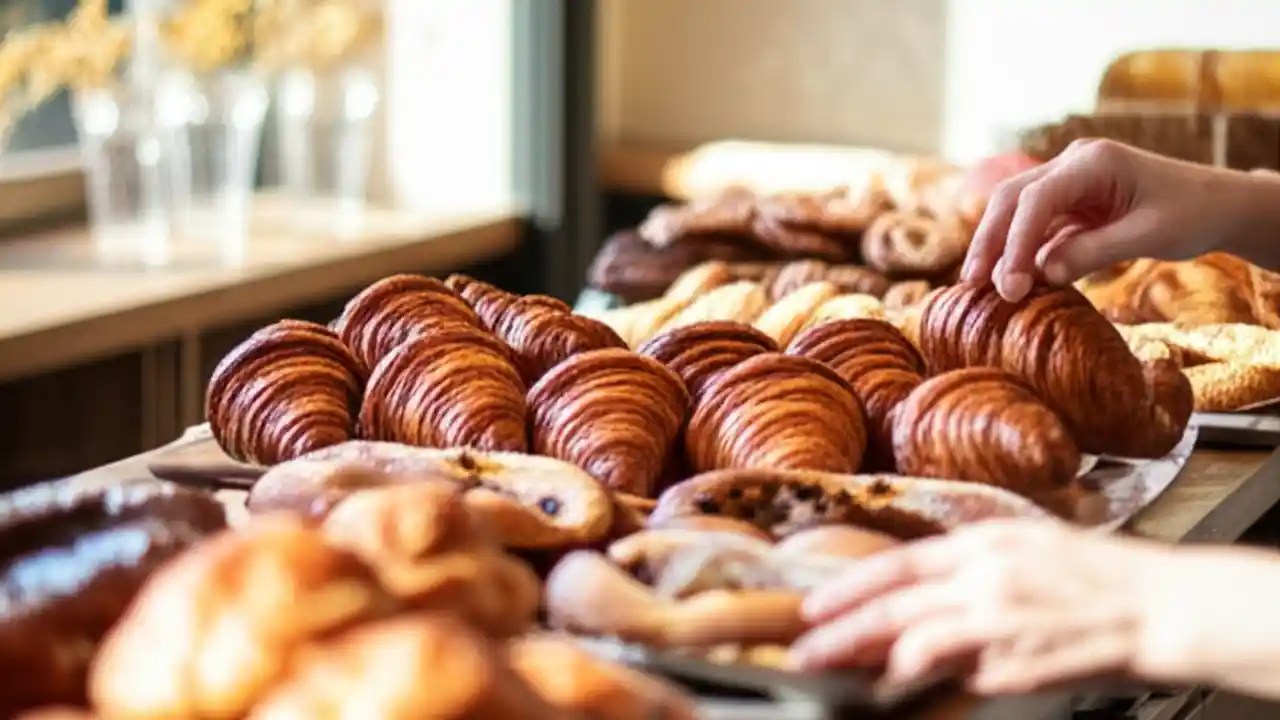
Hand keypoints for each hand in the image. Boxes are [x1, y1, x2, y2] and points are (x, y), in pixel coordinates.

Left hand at [790, 519, 1279, 699]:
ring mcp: (1000, 612)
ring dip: (866, 652)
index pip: (898, 562)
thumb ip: (970, 572)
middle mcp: (983, 571)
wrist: (1156, 603)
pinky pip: (958, 664)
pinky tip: (899, 678)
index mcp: (983, 541)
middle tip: (803, 643)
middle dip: (841, 625)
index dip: (851, 584)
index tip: (814, 604)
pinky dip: (924, 670)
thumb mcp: (1025, 550)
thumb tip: (920, 606)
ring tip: (831, 667)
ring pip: (913, 632)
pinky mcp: (1019, 650)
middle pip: (894, 599)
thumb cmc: (1096, 578)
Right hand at [961, 139, 1279, 301]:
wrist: (1217, 205)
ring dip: (998, 248)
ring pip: (1015, 211)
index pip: (1036, 198)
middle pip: (1012, 198)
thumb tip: (1040, 274)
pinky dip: (1020, 252)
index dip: (1014, 242)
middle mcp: (1073, 163)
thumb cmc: (1192, 214)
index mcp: (1095, 161)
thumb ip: (1093, 252)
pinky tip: (1011, 280)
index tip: (1006, 284)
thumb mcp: (1148, 236)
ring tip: (982, 287)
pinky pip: (1035, 226)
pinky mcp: (1069, 202)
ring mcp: (1068, 181)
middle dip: (990, 241)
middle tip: (973, 284)